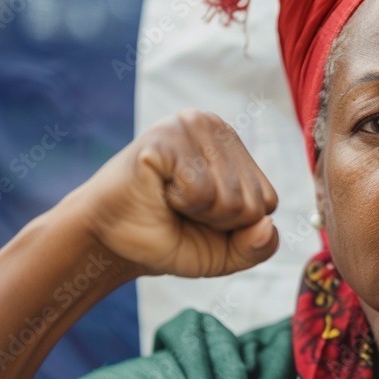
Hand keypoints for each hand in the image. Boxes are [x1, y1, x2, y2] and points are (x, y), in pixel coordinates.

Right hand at [67, 110, 279, 277]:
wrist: (109, 239)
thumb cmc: (168, 236)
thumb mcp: (224, 253)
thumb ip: (257, 247)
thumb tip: (269, 226)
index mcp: (234, 146)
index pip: (268, 202)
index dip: (235, 225)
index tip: (201, 215)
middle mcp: (216, 126)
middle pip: (251, 202)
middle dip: (217, 221)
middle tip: (181, 209)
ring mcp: (190, 126)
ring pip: (228, 198)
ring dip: (197, 213)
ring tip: (169, 199)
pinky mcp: (166, 138)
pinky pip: (200, 192)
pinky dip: (180, 204)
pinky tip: (158, 190)